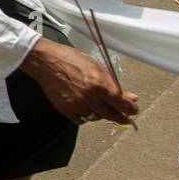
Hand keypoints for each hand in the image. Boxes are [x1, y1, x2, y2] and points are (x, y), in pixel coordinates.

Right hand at [21, 38, 137, 125]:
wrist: (45, 61)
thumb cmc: (70, 59)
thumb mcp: (97, 67)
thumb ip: (114, 85)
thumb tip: (131, 97)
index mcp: (100, 84)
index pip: (123, 104)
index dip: (131, 110)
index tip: (133, 111)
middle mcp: (89, 97)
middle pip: (112, 115)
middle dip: (121, 118)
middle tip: (125, 118)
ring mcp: (77, 105)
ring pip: (96, 118)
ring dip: (100, 114)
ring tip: (98, 105)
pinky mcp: (65, 109)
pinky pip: (81, 120)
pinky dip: (85, 116)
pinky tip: (84, 107)